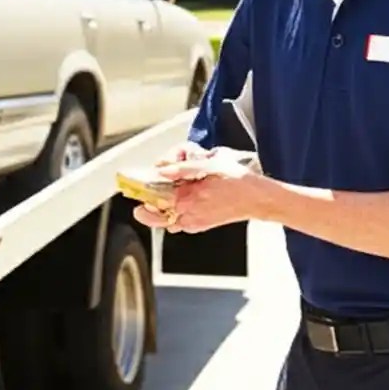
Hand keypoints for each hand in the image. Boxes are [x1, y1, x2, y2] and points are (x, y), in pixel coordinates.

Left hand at [132, 147, 261, 233]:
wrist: (259, 199)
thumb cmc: (239, 181)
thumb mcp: (210, 164)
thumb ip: (183, 168)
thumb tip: (162, 170)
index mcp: (189, 200)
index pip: (154, 200)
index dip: (141, 191)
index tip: (129, 186)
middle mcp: (189, 216)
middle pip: (156, 212)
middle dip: (151, 199)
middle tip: (147, 192)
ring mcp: (194, 222)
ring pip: (166, 217)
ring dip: (162, 206)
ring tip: (168, 190)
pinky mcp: (200, 224)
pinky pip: (178, 220)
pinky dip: (175, 210)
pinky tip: (183, 196)